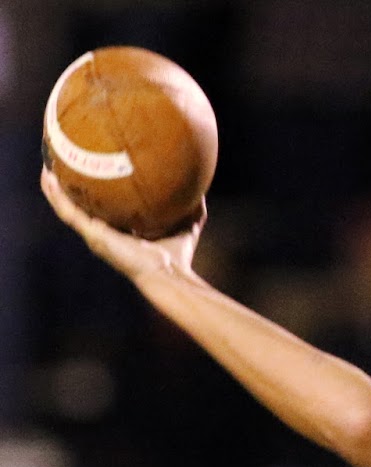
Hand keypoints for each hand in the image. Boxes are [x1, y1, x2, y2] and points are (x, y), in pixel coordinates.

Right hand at [41, 166, 203, 282]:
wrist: (168, 275)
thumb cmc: (179, 257)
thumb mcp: (186, 222)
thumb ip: (190, 204)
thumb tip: (200, 186)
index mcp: (122, 232)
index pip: (105, 210)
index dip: (96, 193)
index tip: (90, 172)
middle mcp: (105, 234)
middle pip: (81, 208)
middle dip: (70, 188)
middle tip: (61, 164)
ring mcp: (96, 236)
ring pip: (67, 208)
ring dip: (54, 189)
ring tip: (46, 166)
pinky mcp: (93, 235)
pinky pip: (68, 211)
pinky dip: (55, 195)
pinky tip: (47, 177)